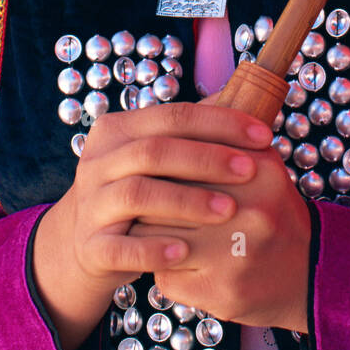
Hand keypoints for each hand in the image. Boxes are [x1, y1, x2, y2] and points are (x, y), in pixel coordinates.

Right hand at [31, 101, 272, 349]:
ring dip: (187, 201)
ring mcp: (91, 204)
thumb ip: (192, 130)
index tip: (262, 135)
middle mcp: (98, 162)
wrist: (86, 243)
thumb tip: (243, 96)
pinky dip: (154, 249)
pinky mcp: (90, 246)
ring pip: (137, 194)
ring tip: (228, 210)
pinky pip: (120, 247)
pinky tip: (186, 252)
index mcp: (118, 130)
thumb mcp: (157, 156)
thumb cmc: (138, 191)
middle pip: (154, 151)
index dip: (221, 123)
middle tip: (249, 171)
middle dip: (207, 159)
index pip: (174, 115)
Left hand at [129, 100, 311, 333]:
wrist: (307, 271)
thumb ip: (226, 132)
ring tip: (152, 227)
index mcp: (259, 173)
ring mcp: (234, 259)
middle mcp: (251, 216)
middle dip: (149, 199)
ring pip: (157, 238)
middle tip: (142, 198)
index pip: (181, 158)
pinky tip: (175, 259)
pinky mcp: (219, 294)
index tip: (151, 168)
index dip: (159, 164)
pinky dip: (162, 266)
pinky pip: (165, 275)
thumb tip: (183, 108)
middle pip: (165, 198)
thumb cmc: (272, 209)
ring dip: (147, 233)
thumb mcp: (262, 162)